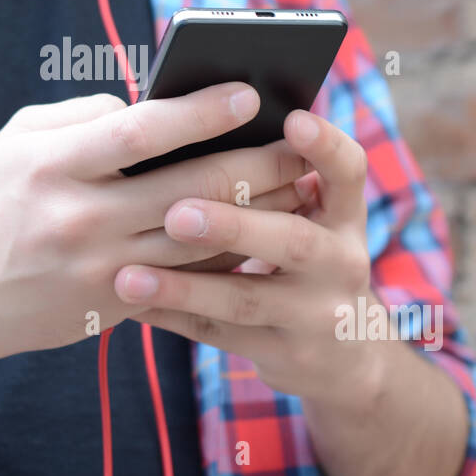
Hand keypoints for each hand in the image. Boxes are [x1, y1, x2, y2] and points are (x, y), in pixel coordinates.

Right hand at [0, 83, 309, 369]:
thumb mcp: (18, 140)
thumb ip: (86, 115)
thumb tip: (154, 104)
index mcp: (55, 166)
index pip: (142, 132)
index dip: (200, 111)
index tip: (248, 92)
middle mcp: (81, 219)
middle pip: (191, 188)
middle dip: (254, 162)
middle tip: (298, 143)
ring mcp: (103, 268)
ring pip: (203, 239)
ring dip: (258, 212)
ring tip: (297, 186)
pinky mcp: (117, 304)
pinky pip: (189, 277)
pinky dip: (230, 254)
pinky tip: (262, 232)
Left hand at [113, 109, 382, 406]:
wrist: (343, 356)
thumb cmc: (304, 260)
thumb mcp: (312, 220)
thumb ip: (274, 184)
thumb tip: (191, 128)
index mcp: (344, 215)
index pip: (348, 171)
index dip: (326, 145)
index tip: (292, 119)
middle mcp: (341, 263)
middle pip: (293, 241)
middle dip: (234, 227)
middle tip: (176, 213)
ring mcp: (316, 317)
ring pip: (246, 300)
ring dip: (185, 287)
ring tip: (129, 275)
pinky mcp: (284, 355)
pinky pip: (217, 336)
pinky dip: (170, 317)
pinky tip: (126, 305)